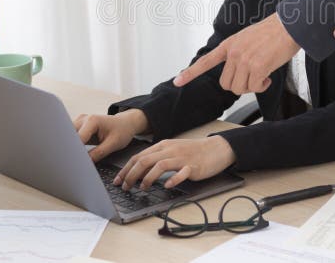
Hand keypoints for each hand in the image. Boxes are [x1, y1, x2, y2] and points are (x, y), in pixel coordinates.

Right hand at [73, 110, 149, 161]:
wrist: (126, 123)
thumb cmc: (122, 131)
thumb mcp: (113, 144)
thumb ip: (98, 154)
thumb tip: (84, 163)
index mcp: (92, 120)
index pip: (77, 138)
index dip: (74, 151)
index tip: (74, 162)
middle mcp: (83, 119)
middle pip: (68, 136)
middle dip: (69, 149)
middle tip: (71, 163)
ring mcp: (80, 122)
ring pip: (68, 136)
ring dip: (69, 147)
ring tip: (73, 159)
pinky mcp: (79, 127)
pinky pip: (71, 137)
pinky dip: (72, 146)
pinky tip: (75, 154)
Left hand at [115, 136, 235, 190]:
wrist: (216, 148)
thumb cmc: (192, 152)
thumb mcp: (172, 151)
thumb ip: (156, 158)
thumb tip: (138, 172)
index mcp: (163, 146)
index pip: (139, 156)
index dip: (126, 169)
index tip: (118, 181)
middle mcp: (170, 150)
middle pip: (145, 160)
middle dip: (131, 175)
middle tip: (125, 187)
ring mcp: (182, 158)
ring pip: (159, 165)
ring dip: (147, 178)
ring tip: (142, 188)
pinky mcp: (193, 166)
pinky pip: (181, 173)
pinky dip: (173, 180)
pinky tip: (167, 186)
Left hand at [173, 12, 299, 93]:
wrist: (289, 26)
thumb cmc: (272, 33)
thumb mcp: (247, 39)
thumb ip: (238, 54)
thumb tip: (239, 74)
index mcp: (229, 45)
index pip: (206, 61)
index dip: (190, 73)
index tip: (177, 81)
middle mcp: (234, 53)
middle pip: (226, 84)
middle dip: (239, 86)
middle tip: (252, 79)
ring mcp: (244, 60)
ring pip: (239, 89)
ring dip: (252, 87)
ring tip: (262, 77)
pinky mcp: (258, 67)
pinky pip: (255, 87)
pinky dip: (262, 86)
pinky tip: (268, 77)